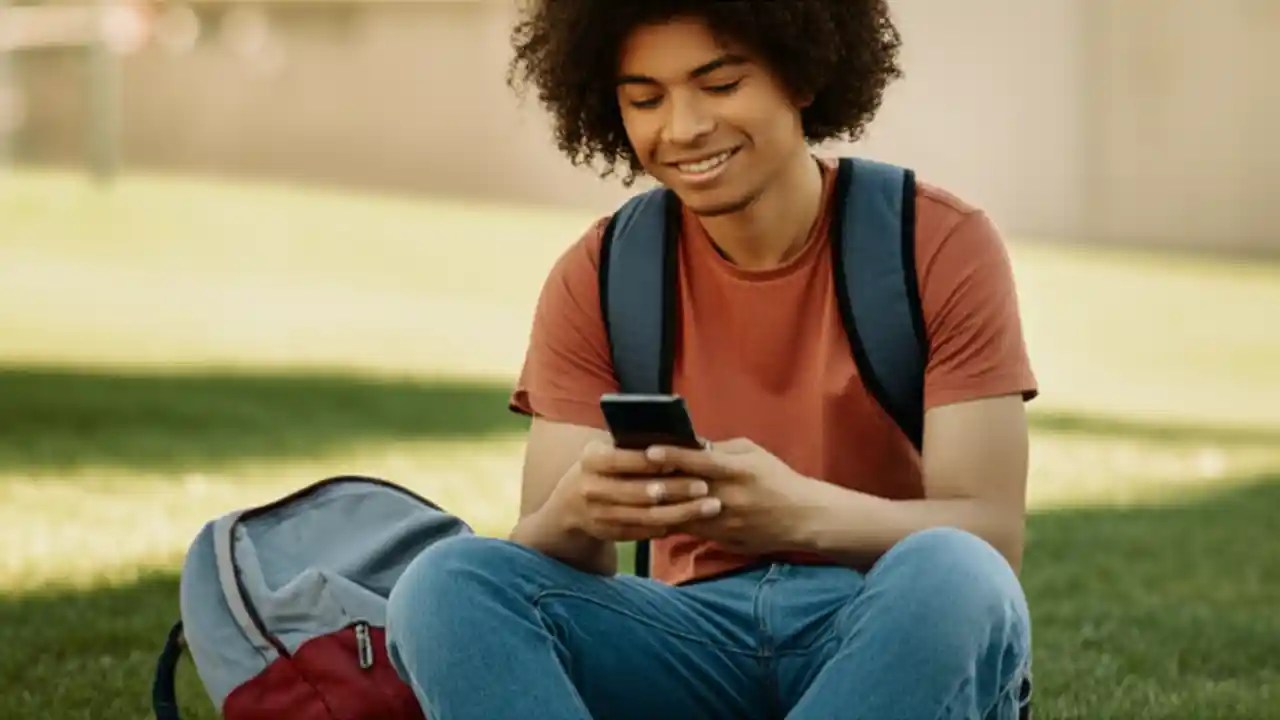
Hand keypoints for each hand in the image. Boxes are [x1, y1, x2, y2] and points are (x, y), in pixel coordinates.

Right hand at [545, 441, 724, 542]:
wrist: (570, 506)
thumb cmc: (601, 468)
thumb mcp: (606, 451)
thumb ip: (632, 445)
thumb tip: (679, 438)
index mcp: (591, 460)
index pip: (624, 458)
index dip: (653, 461)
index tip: (683, 459)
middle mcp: (591, 488)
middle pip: (640, 491)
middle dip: (676, 489)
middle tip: (705, 486)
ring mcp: (599, 515)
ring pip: (647, 516)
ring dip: (681, 512)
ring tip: (710, 506)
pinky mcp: (610, 534)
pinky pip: (645, 531)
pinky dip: (669, 525)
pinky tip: (692, 520)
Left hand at [646, 438, 826, 555]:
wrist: (802, 517)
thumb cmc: (775, 478)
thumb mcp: (752, 454)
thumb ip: (720, 450)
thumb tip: (688, 443)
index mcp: (737, 471)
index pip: (699, 462)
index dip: (672, 456)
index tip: (648, 451)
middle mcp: (729, 498)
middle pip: (685, 491)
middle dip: (655, 484)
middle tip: (628, 476)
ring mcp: (725, 523)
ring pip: (683, 515)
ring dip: (658, 507)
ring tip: (632, 498)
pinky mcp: (724, 540)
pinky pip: (691, 531)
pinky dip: (671, 523)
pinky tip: (651, 517)